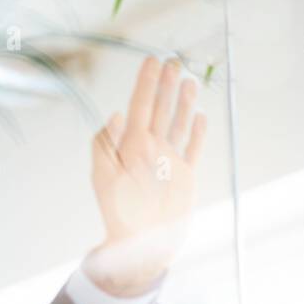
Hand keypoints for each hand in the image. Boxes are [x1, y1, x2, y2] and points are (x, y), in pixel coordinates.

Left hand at [86, 56, 207, 296]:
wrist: (141, 242)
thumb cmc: (119, 212)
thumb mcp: (104, 177)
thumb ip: (106, 145)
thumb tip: (116, 115)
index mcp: (130, 146)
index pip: (139, 107)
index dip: (145, 84)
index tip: (151, 61)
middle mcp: (150, 150)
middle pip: (160, 111)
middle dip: (166, 87)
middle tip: (174, 62)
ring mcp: (169, 161)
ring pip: (177, 125)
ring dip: (183, 104)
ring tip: (189, 82)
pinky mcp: (185, 175)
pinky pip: (192, 149)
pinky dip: (197, 134)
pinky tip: (200, 118)